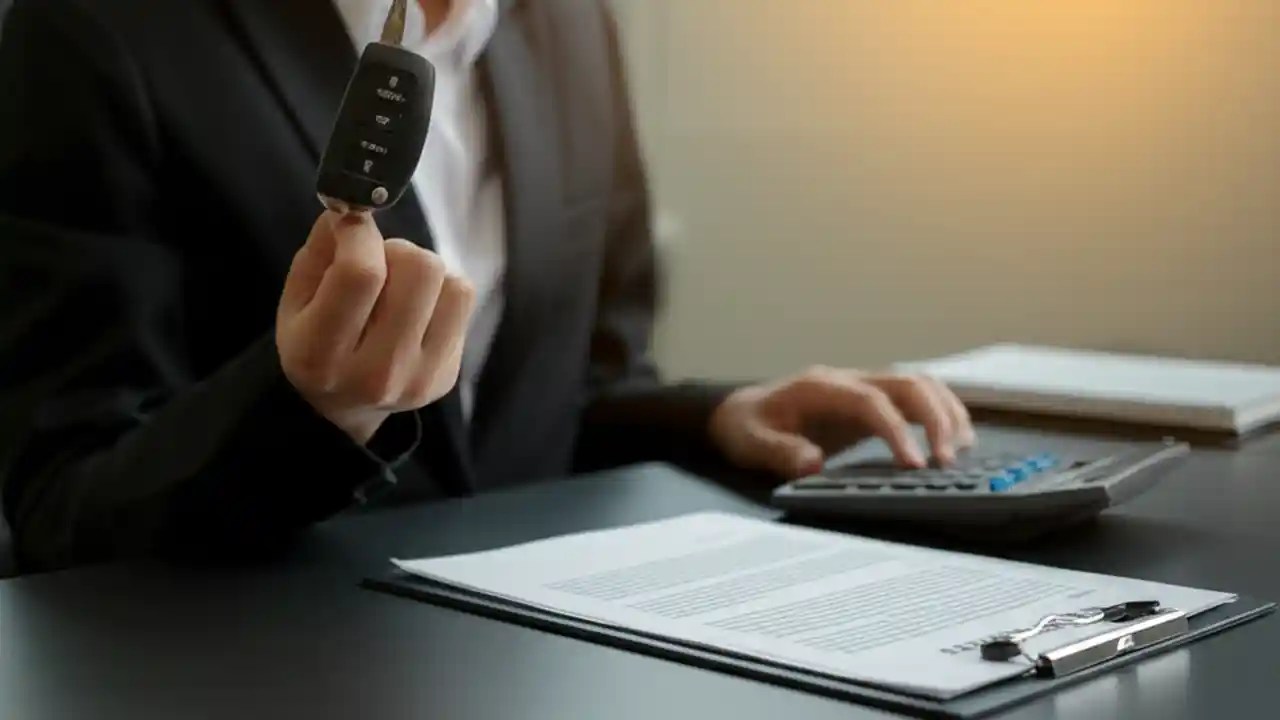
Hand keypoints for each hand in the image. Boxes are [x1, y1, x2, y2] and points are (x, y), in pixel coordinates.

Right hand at [276, 211, 475, 444]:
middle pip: (419, 270)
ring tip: (399, 287)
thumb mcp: (296, 300)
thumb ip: (319, 252)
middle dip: (397, 250)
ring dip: (423, 270)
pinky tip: (418, 306)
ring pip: (449, 282)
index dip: (361, 232)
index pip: (360, 273)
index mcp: (320, 354)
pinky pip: (462, 299)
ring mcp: (419, 377)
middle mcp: (375, 372)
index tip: (353, 224)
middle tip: (379, 263)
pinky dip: (442, 289)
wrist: (345, 407)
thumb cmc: (315, 341)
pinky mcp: (448, 374)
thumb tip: (352, 212)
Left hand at [709, 366, 974, 478]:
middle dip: (935, 418)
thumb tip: (813, 464)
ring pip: (919, 385)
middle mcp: (848, 380)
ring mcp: (863, 388)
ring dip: (946, 412)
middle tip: (948, 461)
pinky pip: (915, 399)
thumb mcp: (751, 443)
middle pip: (907, 384)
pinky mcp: (872, 403)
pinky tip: (955, 441)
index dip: (896, 431)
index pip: (870, 402)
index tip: (914, 465)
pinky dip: (941, 414)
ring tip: (962, 451)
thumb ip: (779, 452)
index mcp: (820, 387)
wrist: (740, 412)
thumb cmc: (746, 426)